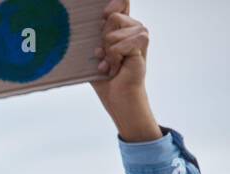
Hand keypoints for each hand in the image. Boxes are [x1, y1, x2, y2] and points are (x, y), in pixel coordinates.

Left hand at [90, 0, 160, 142]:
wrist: (119, 98)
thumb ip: (97, 37)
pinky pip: (118, 44)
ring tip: (112, 65)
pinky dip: (112, 58)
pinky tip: (115, 68)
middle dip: (103, 41)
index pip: (121, 3)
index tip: (105, 13)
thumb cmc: (107, 79)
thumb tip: (99, 20)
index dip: (113, 5)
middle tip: (107, 58)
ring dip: (107, 53)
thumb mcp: (97, 54)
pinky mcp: (142, 45)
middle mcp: (135, 28)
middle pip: (111, 18)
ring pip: (112, 32)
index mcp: (124, 28)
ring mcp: (140, 35)